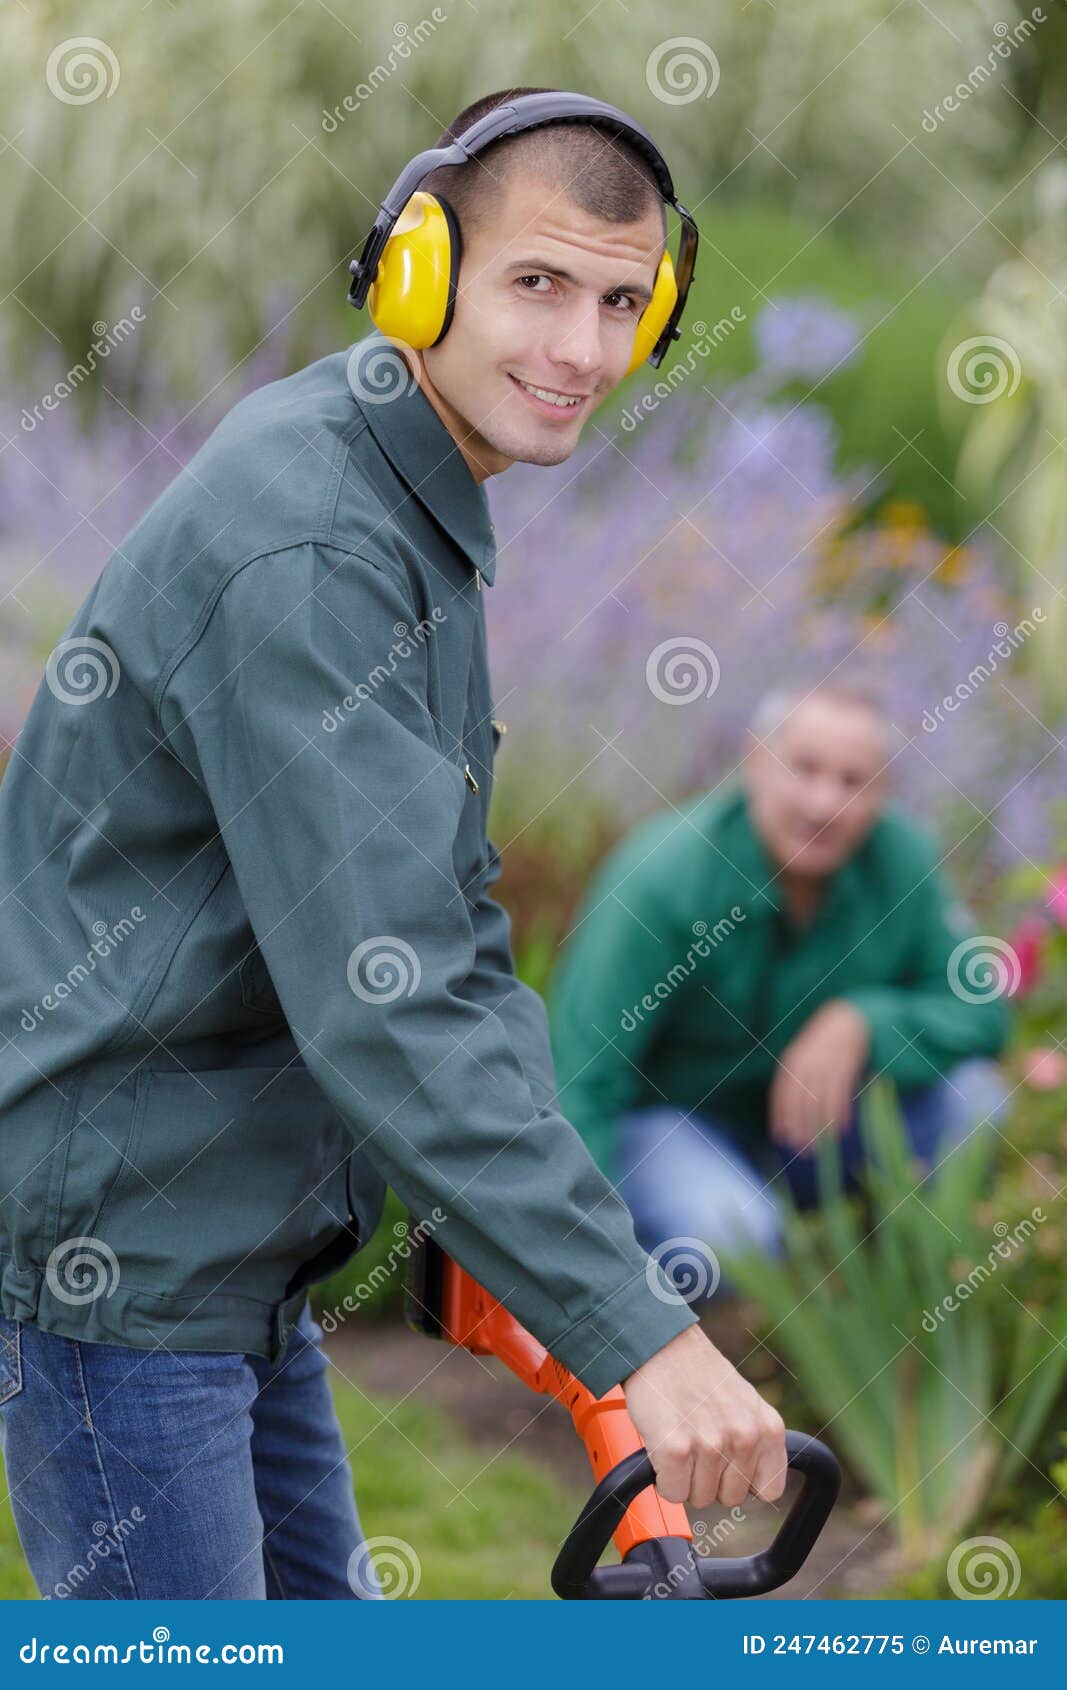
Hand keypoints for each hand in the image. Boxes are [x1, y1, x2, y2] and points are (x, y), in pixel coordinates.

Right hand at [622, 1323, 786, 1508]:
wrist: (662, 1346)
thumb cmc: (699, 1374)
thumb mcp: (747, 1402)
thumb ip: (757, 1440)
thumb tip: (757, 1483)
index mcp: (768, 1428)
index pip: (769, 1490)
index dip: (744, 1481)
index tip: (729, 1466)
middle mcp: (744, 1436)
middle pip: (731, 1498)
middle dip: (712, 1480)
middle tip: (698, 1446)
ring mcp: (710, 1444)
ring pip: (700, 1498)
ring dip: (686, 1477)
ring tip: (682, 1439)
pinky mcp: (676, 1449)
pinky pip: (673, 1493)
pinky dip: (664, 1478)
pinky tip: (665, 1449)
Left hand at [769, 999, 868, 1154]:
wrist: (847, 1020)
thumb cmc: (822, 1046)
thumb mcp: (803, 1058)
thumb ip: (795, 1081)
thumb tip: (789, 1115)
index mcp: (791, 1062)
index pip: (781, 1093)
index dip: (780, 1116)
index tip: (780, 1136)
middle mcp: (806, 1064)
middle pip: (799, 1102)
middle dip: (800, 1127)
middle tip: (803, 1149)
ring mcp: (825, 1065)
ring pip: (820, 1102)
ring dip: (821, 1126)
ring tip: (822, 1144)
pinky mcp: (844, 1067)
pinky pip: (840, 1095)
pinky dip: (839, 1114)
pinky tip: (840, 1128)